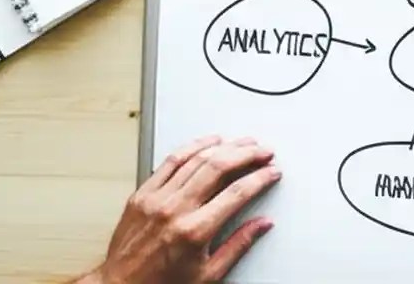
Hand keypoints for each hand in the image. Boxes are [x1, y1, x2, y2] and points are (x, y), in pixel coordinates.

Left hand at [78, 135, 280, 283]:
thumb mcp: (208, 274)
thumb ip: (239, 245)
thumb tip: (262, 224)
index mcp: (194, 232)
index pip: (237, 193)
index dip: (260, 178)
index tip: (272, 171)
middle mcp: (175, 210)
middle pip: (218, 168)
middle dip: (246, 154)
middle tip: (263, 151)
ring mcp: (156, 199)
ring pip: (195, 159)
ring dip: (223, 146)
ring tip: (242, 142)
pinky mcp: (142, 194)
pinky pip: (169, 162)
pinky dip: (191, 147)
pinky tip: (207, 142)